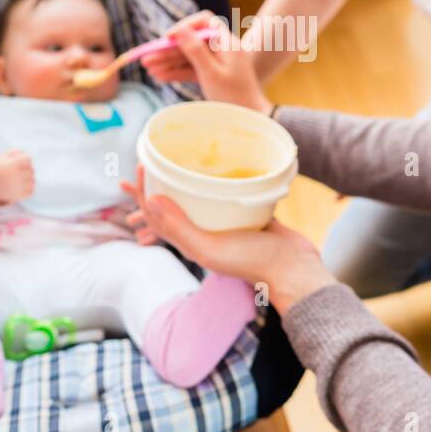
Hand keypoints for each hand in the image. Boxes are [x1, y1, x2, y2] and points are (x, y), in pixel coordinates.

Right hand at [0, 150, 34, 205]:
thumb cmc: (0, 168)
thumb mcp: (5, 156)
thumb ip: (17, 151)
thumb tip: (28, 156)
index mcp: (13, 165)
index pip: (28, 158)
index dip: (23, 159)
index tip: (16, 163)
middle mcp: (17, 175)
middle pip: (31, 169)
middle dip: (25, 170)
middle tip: (15, 172)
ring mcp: (20, 186)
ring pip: (32, 180)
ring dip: (27, 180)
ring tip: (16, 180)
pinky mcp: (21, 195)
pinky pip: (31, 190)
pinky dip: (26, 189)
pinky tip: (18, 187)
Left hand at [122, 165, 336, 312]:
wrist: (293, 267)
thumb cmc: (251, 260)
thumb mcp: (209, 248)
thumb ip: (180, 227)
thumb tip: (150, 200)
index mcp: (190, 241)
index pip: (156, 215)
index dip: (142, 195)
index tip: (137, 171)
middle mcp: (204, 231)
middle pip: (172, 206)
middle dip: (156, 188)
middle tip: (148, 164)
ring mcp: (225, 223)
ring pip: (197, 201)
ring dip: (184, 184)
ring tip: (178, 164)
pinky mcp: (245, 215)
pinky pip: (224, 196)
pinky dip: (215, 184)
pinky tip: (218, 168)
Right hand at [149, 10, 271, 112]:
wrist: (251, 119)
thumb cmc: (234, 97)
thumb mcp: (211, 73)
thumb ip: (195, 51)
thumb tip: (180, 30)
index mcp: (226, 43)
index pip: (204, 22)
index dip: (185, 26)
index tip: (169, 37)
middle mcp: (221, 49)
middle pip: (191, 42)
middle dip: (169, 50)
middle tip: (147, 58)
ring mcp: (216, 63)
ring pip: (188, 58)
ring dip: (168, 62)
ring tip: (148, 69)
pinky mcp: (212, 75)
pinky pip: (192, 70)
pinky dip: (177, 73)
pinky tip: (160, 76)